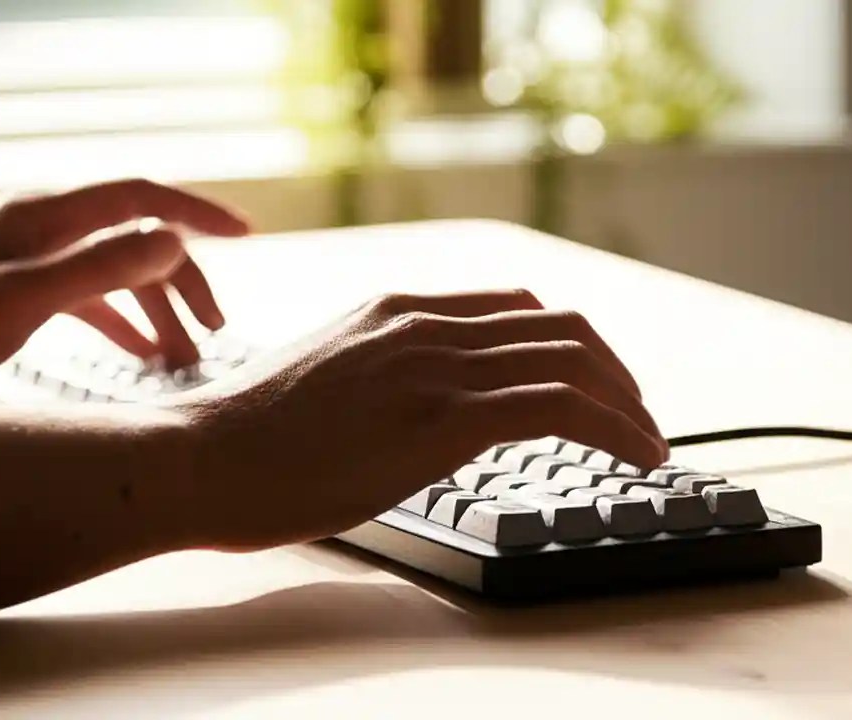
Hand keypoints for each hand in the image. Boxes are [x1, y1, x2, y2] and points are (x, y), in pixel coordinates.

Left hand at [0, 179, 247, 398]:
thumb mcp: (26, 297)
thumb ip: (101, 266)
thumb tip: (172, 241)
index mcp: (47, 213)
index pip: (140, 196)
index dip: (196, 213)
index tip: (246, 235)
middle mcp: (47, 228)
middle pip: (137, 240)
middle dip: (183, 282)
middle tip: (215, 331)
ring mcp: (37, 260)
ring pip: (120, 275)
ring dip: (157, 313)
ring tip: (187, 361)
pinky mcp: (28, 294)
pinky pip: (96, 301)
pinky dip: (126, 326)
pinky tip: (147, 357)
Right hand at [174, 289, 667, 550]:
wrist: (201, 457)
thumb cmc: (248, 438)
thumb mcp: (326, 381)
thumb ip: (380, 375)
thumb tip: (413, 411)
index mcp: (396, 309)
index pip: (515, 309)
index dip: (569, 347)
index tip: (592, 388)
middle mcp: (424, 322)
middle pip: (559, 326)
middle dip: (613, 371)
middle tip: (636, 416)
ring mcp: (436, 363)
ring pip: (573, 359)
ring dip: (627, 402)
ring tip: (650, 443)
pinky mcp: (444, 415)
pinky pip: (561, 406)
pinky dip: (616, 427)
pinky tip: (638, 456)